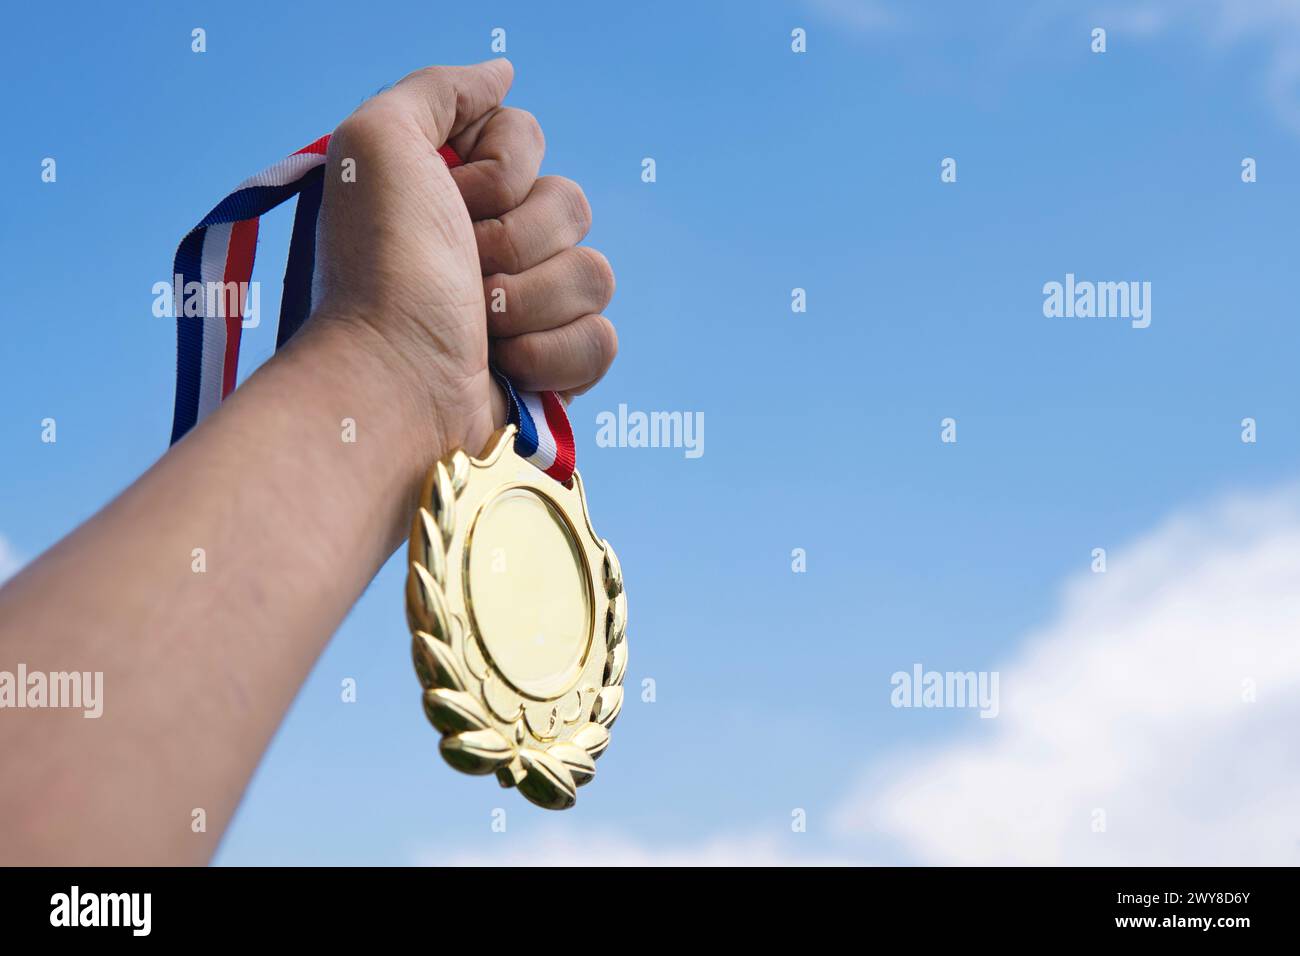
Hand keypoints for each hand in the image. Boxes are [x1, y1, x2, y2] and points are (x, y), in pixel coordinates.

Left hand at [312, 58, 616, 463]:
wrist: (391, 379)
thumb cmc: (378, 266)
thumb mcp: (379, 143)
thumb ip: (439, 90)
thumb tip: (504, 71)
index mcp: (459, 188)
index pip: (529, 140)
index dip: (497, 174)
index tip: (448, 204)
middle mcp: (496, 241)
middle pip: (573, 206)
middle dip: (516, 243)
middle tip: (462, 273)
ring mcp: (530, 306)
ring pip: (596, 274)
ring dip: (532, 303)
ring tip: (478, 326)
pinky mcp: (554, 365)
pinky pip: (603, 339)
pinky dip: (556, 355)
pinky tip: (507, 367)